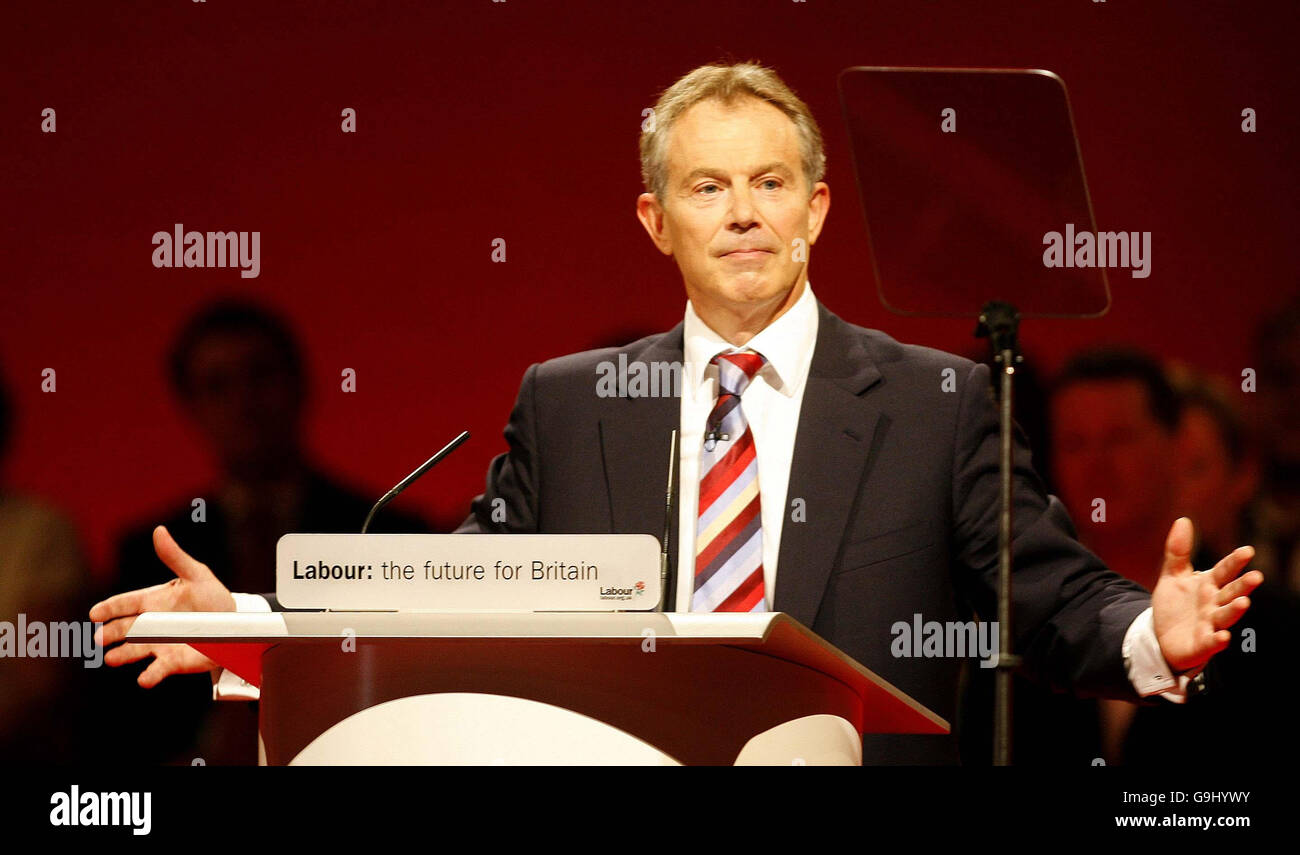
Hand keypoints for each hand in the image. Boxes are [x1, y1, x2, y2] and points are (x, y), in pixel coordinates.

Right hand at [90, 525, 235, 687]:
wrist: (235, 624)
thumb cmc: (212, 598)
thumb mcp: (197, 574)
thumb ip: (175, 557)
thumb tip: (159, 531)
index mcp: (153, 601)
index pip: (126, 603)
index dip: (109, 608)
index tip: (95, 613)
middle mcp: (151, 625)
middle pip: (125, 629)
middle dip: (110, 634)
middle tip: (99, 638)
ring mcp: (160, 645)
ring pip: (135, 651)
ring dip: (123, 655)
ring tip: (112, 659)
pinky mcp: (173, 662)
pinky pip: (159, 669)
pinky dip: (150, 675)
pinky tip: (143, 679)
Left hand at [1152, 517, 1261, 673]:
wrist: (1163, 636)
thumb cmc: (1176, 605)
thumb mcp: (1173, 575)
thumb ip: (1178, 551)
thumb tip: (1183, 520)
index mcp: (1209, 585)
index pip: (1224, 571)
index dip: (1234, 562)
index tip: (1247, 551)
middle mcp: (1214, 604)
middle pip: (1231, 593)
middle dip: (1243, 586)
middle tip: (1256, 576)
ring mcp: (1210, 624)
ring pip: (1225, 616)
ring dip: (1234, 610)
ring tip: (1244, 602)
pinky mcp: (1201, 644)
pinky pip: (1211, 642)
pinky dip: (1217, 640)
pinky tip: (1223, 637)